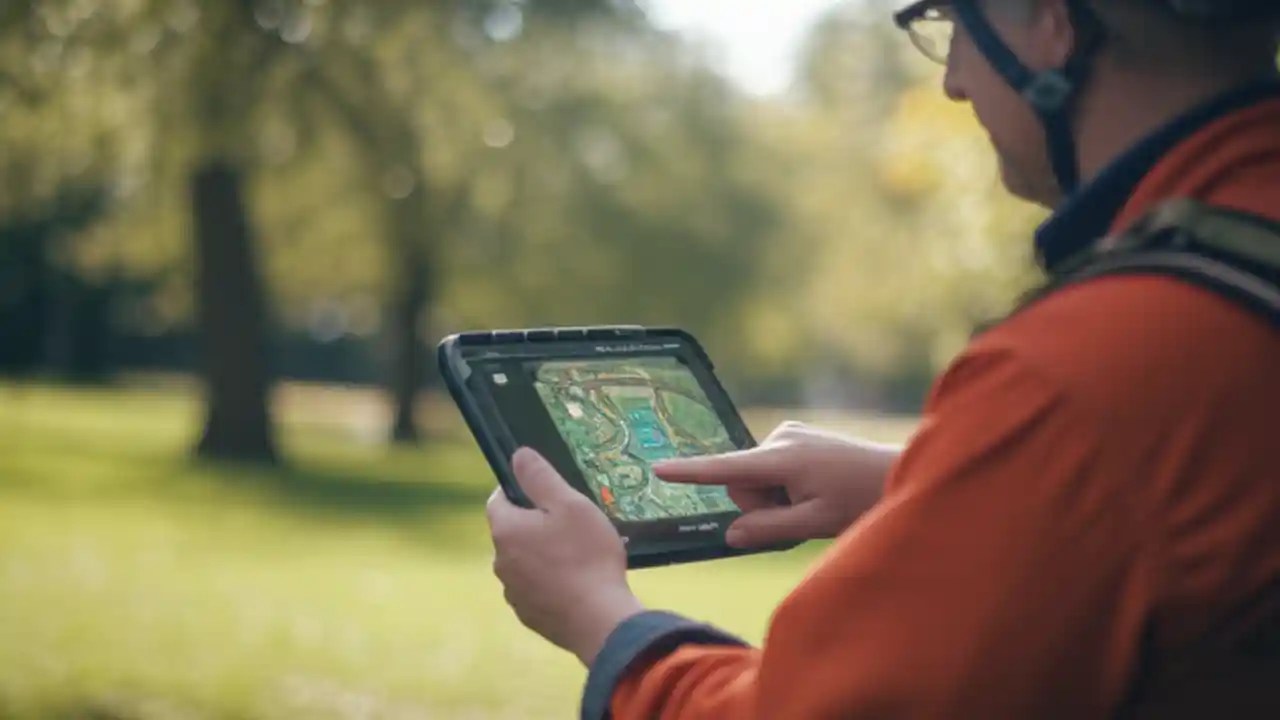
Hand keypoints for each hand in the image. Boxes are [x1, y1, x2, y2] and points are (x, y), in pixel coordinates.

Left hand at [486, 448, 645, 664]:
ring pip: (525, 563)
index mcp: (506, 530)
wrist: (601, 620)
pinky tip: (577, 585)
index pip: (498, 500)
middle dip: (535, 526)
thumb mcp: (570, 504)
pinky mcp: (529, 616)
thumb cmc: (587, 555)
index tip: (548, 495)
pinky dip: (550, 583)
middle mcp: (500, 562)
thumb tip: (517, 455)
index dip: (521, 492)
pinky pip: (536, 589)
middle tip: (572, 527)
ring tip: (579, 558)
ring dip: (543, 556)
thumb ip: (540, 477)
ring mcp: (513, 593)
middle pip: (513, 533)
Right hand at [654, 422, 898, 548]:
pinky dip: (786, 484)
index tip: (658, 468)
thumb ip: (768, 529)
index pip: (725, 469)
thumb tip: (730, 534)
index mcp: (782, 458)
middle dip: (762, 504)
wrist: (898, 471)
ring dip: (778, 496)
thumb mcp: (814, 523)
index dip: (690, 472)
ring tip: (818, 498)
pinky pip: (772, 468)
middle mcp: (780, 438)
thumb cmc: (861, 499)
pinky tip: (819, 487)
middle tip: (804, 513)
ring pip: (758, 479)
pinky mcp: (795, 436)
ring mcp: (788, 434)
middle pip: (743, 484)